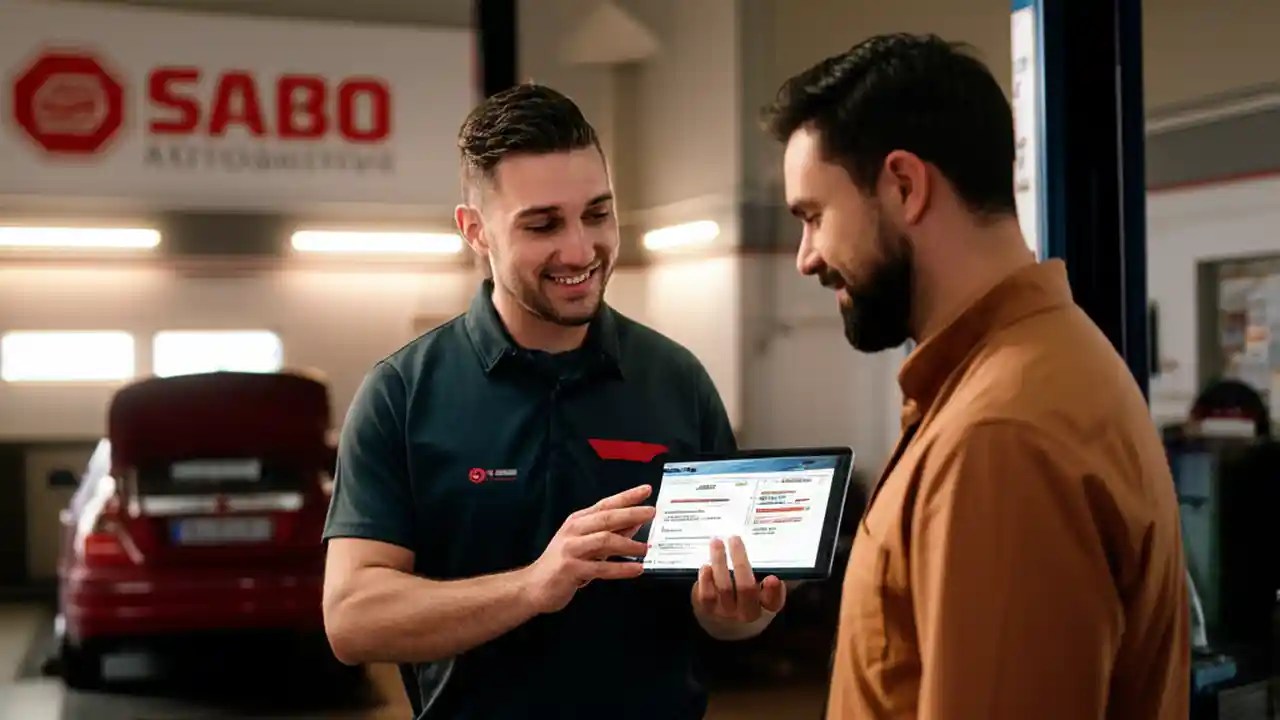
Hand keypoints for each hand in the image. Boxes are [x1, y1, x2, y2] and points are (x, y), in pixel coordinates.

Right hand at [521, 485, 655, 614]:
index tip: (646, 490)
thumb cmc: (561, 563)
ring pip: (605, 540)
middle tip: (651, 512)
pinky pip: (602, 567)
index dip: (627, 496)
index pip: (606, 504)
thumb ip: (610, 533)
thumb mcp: (586, 544)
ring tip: (646, 548)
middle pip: (607, 518)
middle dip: (632, 513)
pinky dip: (621, 568)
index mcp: (578, 521)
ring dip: (629, 544)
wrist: (534, 586)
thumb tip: (634, 524)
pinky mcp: (572, 568)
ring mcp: (572, 549)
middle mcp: (574, 531)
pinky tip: (636, 569)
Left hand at [692, 536, 785, 623]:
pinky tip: (706, 565)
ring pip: (724, 588)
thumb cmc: (750, 598)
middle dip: (740, 561)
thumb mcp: (765, 591)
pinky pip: (706, 596)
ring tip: (717, 542)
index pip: (774, 601)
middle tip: (735, 539)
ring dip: (719, 562)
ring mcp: (727, 613)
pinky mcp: (709, 610)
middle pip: (746, 588)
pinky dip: (706, 579)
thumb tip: (777, 554)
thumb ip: (770, 577)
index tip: (772, 578)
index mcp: (767, 607)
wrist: (727, 622)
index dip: (773, 591)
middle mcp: (748, 613)